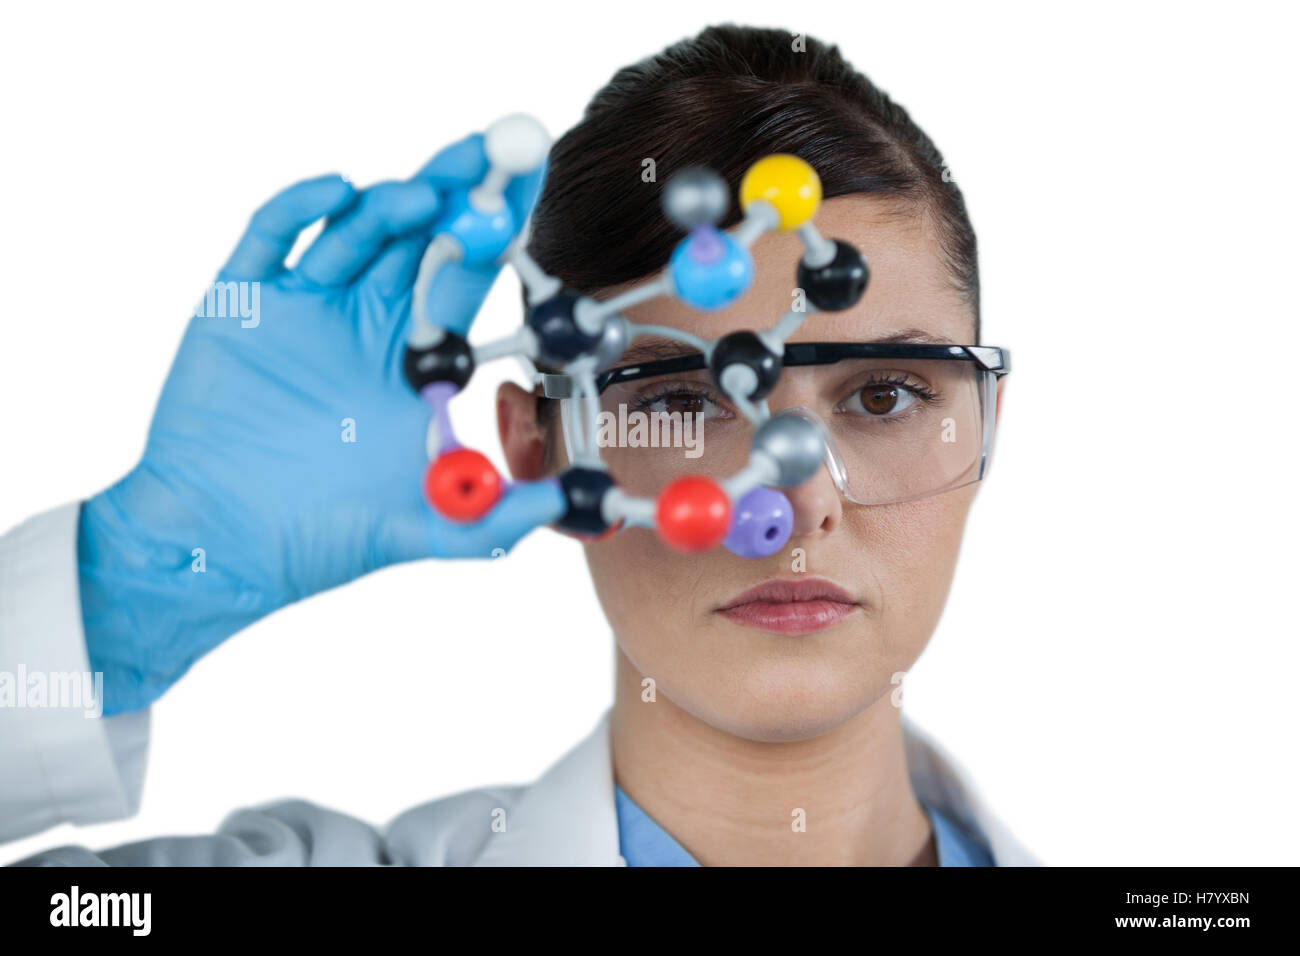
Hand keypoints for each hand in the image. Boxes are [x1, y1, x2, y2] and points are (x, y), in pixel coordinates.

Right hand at [79, 133, 563, 714]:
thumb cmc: (321, 538)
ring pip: (353, 232)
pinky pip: (270, 238)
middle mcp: (366, 320)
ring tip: (423, 198)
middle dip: (455, 191)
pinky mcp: (243, 303)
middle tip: (493, 151)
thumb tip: (570, 501)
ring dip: (390, 207)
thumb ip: (494, 519)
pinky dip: (300, 207)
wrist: (223, 544)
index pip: (469, 273)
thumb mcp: (424, 528)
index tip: (534, 175)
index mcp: (416, 357)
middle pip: (417, 236)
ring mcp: (306, 306)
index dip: (501, 225)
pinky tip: (336, 192)